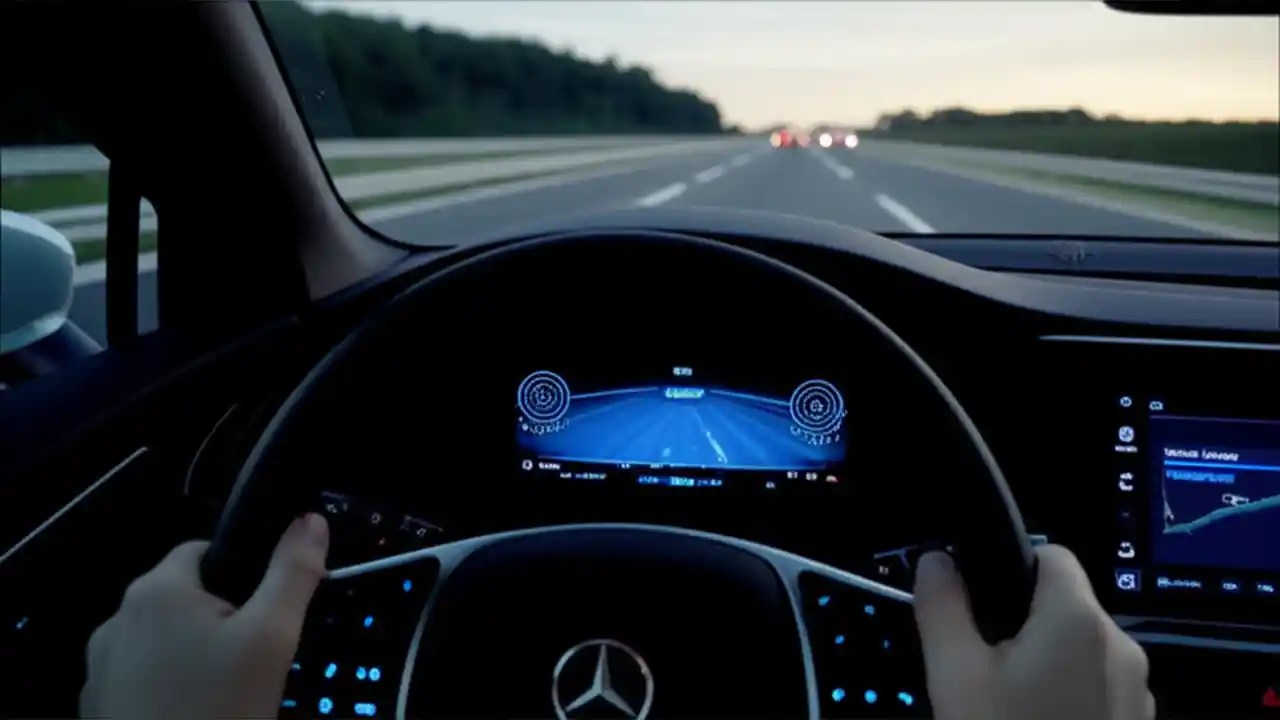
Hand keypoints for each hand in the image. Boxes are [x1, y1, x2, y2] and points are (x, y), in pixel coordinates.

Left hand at [81, 513, 328, 719]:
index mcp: (157, 589)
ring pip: (163, 640)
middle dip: (220, 621)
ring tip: (225, 693)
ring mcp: (100, 665)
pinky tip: (194, 713)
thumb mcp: (273, 638)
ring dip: (192, 654)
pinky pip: (141, 677)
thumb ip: (293, 573)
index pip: (203, 550)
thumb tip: (311, 520)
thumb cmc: (221, 706)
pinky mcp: (97, 704)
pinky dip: (167, 687)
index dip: (241, 575)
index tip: (263, 616)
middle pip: (184, 597)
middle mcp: (117, 618)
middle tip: (253, 662)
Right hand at [914, 545, 1153, 719]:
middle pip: (1065, 604)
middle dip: (1022, 622)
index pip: (1051, 553)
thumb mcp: (954, 674)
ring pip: (1081, 648)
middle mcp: (1121, 646)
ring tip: (1006, 702)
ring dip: (1045, 659)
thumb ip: (941, 606)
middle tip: (980, 663)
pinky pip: (1098, 685)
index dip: (1011, 565)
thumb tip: (936, 561)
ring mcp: (1137, 689)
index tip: (979, 602)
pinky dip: (1068, 692)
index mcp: (1078, 620)